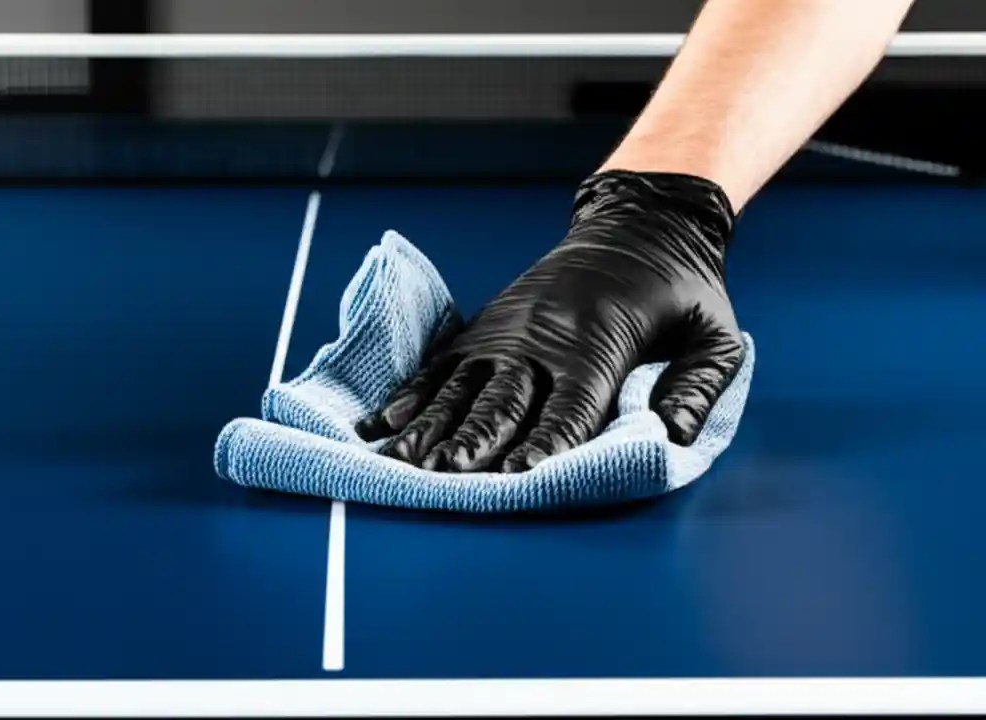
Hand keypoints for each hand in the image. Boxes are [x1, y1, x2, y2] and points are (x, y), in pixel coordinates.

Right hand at [357, 170, 745, 472]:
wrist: (637, 223)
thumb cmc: (681, 291)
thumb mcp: (715, 336)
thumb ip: (696, 390)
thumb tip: (671, 440)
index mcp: (598, 346)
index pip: (570, 408)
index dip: (545, 445)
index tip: (518, 479)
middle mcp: (540, 339)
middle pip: (501, 400)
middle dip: (472, 440)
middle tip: (444, 476)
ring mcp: (505, 331)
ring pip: (459, 387)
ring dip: (428, 426)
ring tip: (399, 462)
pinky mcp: (484, 327)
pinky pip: (439, 365)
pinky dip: (409, 396)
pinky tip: (382, 425)